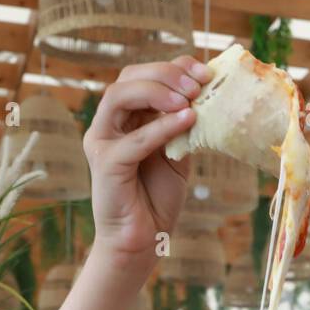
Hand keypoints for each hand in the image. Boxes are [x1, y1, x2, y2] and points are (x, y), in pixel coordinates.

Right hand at [83, 54, 211, 263]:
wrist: (142, 242)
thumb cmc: (157, 200)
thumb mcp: (177, 155)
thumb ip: (183, 127)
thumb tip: (207, 97)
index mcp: (126, 117)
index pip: (143, 75)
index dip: (173, 67)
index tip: (204, 72)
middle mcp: (109, 124)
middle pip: (129, 76)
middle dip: (165, 73)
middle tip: (197, 84)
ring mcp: (102, 142)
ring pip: (120, 96)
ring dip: (156, 91)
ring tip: (188, 100)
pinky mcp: (105, 164)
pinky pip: (134, 139)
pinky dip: (161, 127)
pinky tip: (187, 121)